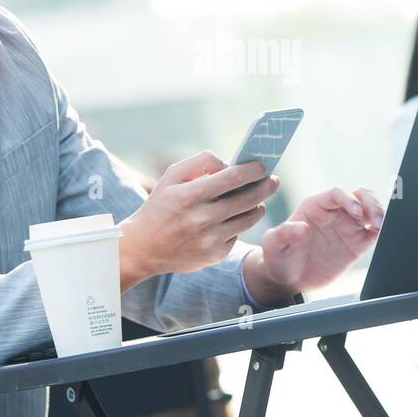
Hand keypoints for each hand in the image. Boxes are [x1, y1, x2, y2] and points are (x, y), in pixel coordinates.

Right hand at [118, 150, 277, 288]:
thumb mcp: (172, 176)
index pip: (233, 177)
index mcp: (189, 195)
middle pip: (249, 198)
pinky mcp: (215, 255)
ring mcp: (210, 239)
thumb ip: (201, 162)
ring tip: (258, 199)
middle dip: (266, 186)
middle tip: (273, 180)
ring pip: (249, 218)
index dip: (253, 170)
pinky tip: (232, 219)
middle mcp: (201, 218)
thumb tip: (230, 164)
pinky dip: (239, 224)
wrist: (144, 247)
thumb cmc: (161, 205)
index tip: (262, 166)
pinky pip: (238, 234)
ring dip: (259, 205)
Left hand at [243, 187, 383, 304]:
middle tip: (375, 220)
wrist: (287, 278)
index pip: (338, 193)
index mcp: (316, 207)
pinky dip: (381, 231)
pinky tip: (381, 236)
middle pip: (360, 196)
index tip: (356, 212)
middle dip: (370, 204)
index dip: (350, 198)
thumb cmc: (278, 256)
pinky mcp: (356, 244)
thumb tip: (301, 227)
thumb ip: (283, 234)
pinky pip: (373, 233)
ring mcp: (347, 227)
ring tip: (380, 227)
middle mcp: (334, 213)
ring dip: (379, 215)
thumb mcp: (273, 245)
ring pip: (370, 211)